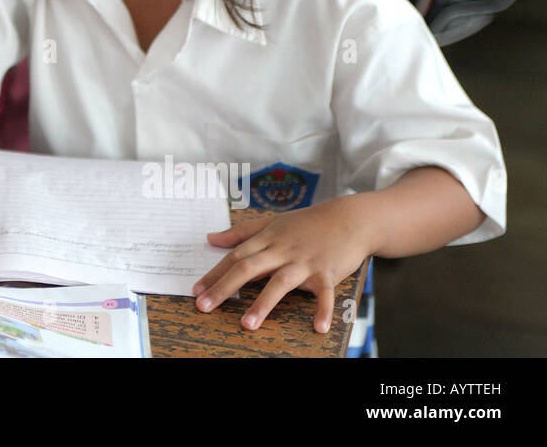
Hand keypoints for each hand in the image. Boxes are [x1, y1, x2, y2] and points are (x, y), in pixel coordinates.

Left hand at [191, 196, 374, 332]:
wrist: (350, 219)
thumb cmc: (307, 223)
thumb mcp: (272, 222)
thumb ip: (240, 232)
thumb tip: (210, 238)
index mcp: (267, 238)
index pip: (235, 256)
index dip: (214, 273)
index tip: (196, 290)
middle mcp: (282, 250)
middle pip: (248, 268)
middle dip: (224, 288)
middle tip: (204, 306)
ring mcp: (304, 261)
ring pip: (280, 282)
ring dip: (263, 304)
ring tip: (247, 324)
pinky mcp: (328, 272)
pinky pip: (325, 294)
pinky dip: (323, 310)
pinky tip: (318, 327)